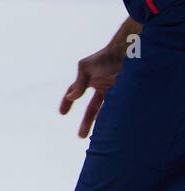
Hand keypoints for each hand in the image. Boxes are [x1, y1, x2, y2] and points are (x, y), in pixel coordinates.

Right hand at [59, 17, 140, 137]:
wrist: (128, 53)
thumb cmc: (105, 57)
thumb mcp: (85, 68)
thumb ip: (78, 83)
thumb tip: (70, 97)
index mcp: (88, 80)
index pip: (73, 93)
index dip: (67, 103)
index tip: (62, 114)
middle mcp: (100, 87)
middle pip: (91, 109)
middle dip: (86, 122)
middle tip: (80, 136)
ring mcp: (113, 91)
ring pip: (105, 112)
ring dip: (101, 124)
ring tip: (100, 137)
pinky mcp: (125, 95)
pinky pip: (118, 110)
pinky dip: (114, 118)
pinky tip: (112, 127)